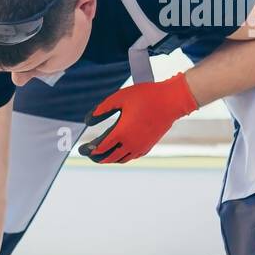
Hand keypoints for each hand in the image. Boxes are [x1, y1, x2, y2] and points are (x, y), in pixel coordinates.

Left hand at [78, 72, 197, 163]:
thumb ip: (101, 110)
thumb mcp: (119, 98)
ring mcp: (141, 146)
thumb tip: (88, 120)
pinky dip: (122, 157)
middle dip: (97, 157)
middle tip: (88, 154)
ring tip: (101, 155)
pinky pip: (132, 156)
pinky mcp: (149, 145)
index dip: (89, 150)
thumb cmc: (146, 96)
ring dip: (109, 159)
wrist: (172, 100)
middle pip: (109, 157)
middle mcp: (131, 143)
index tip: (81, 149)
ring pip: (121, 159)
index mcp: (121, 133)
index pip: (100, 147)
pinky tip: (119, 152)